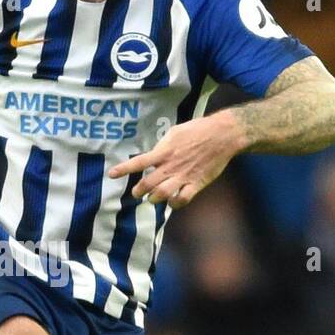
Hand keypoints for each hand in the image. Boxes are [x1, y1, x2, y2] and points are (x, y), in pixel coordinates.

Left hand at [109, 111, 245, 207]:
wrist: (222, 135)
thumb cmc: (198, 130)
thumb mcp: (175, 132)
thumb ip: (162, 146)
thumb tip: (153, 154)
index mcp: (164, 151)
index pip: (139, 162)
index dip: (124, 169)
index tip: (112, 174)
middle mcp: (171, 166)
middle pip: (148, 184)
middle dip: (139, 191)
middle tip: (136, 193)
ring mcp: (183, 176)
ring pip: (162, 195)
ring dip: (153, 199)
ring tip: (152, 198)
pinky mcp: (196, 183)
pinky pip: (182, 200)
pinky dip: (175, 204)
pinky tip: (172, 202)